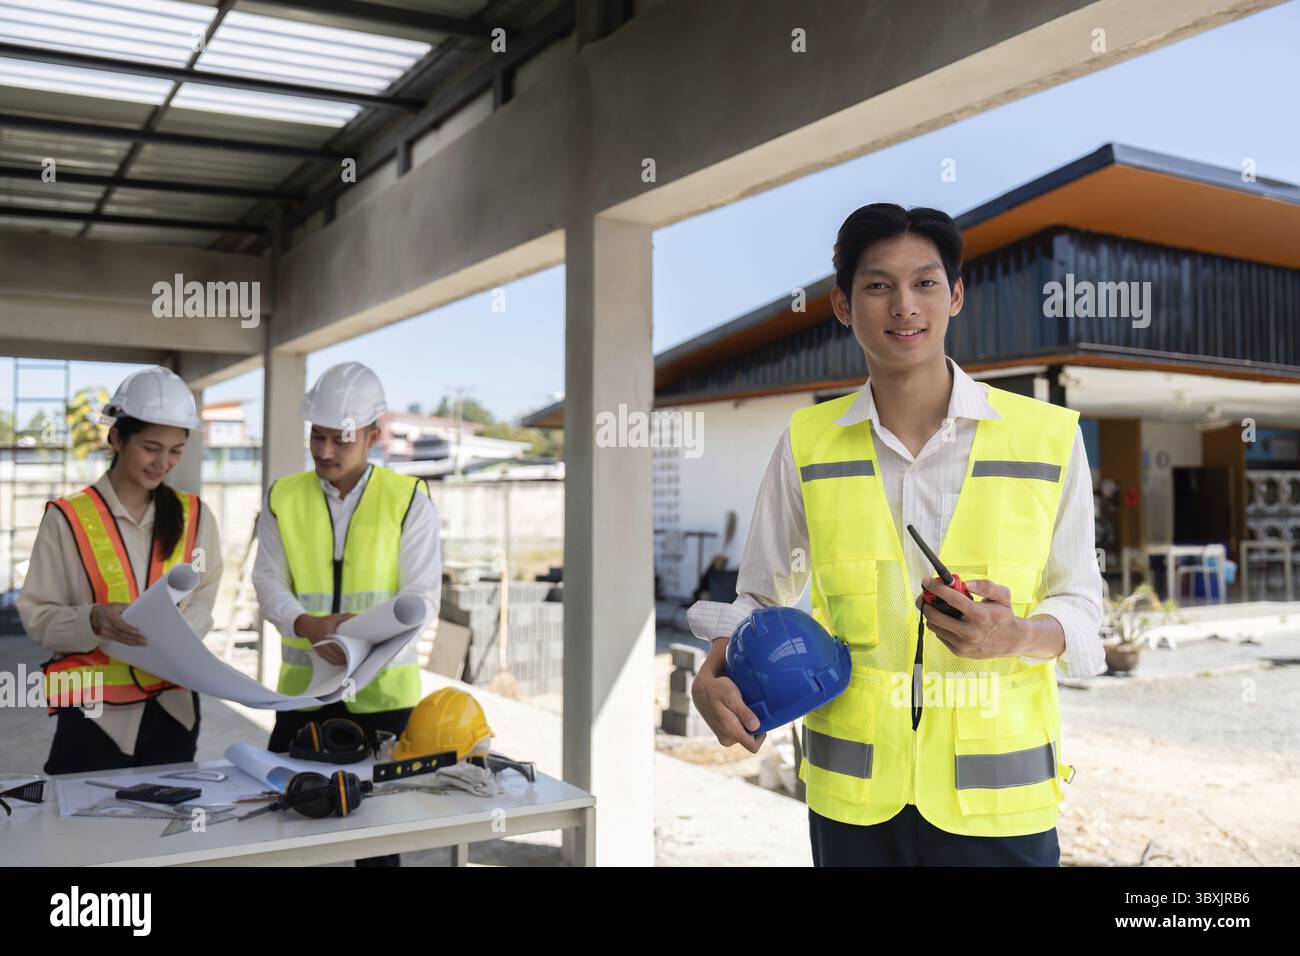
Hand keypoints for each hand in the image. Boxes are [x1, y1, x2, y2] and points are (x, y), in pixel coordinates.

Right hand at [90, 603, 145, 645]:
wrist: (94, 615)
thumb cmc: (109, 609)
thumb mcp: (117, 605)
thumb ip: (128, 607)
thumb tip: (142, 609)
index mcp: (109, 616)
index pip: (119, 624)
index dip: (128, 629)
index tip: (137, 631)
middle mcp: (106, 625)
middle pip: (121, 634)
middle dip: (134, 638)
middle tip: (144, 641)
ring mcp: (105, 632)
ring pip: (120, 639)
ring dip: (132, 642)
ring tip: (143, 644)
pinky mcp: (106, 636)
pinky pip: (118, 640)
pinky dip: (127, 642)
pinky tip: (135, 644)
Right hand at [294, 613, 354, 665]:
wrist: (307, 626)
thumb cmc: (322, 621)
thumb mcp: (333, 618)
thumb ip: (346, 617)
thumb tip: (358, 615)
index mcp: (327, 636)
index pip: (339, 648)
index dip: (348, 651)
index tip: (356, 651)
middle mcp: (323, 645)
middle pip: (337, 656)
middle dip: (347, 658)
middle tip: (357, 656)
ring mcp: (321, 650)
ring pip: (334, 660)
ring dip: (342, 662)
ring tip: (352, 659)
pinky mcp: (320, 653)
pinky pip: (329, 661)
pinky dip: (337, 662)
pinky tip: (343, 660)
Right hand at [691, 638, 765, 752]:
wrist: (701, 689)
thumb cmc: (717, 689)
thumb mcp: (731, 696)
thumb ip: (743, 712)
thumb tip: (756, 727)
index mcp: (730, 732)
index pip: (753, 746)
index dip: (762, 735)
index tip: (762, 720)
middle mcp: (726, 739)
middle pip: (750, 739)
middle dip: (754, 727)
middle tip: (751, 709)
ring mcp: (723, 737)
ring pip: (744, 735)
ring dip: (746, 723)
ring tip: (742, 708)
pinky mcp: (722, 733)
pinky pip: (737, 731)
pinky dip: (740, 722)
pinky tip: (737, 710)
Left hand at [914, 577, 1027, 658]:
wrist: (1011, 641)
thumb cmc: (1003, 615)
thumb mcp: (1002, 596)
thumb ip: (986, 586)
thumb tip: (966, 583)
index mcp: (980, 615)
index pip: (952, 599)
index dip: (936, 588)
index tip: (926, 581)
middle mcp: (970, 632)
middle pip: (934, 616)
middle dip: (925, 602)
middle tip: (924, 595)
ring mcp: (963, 644)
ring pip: (934, 626)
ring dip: (931, 614)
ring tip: (936, 607)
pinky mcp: (958, 652)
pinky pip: (940, 635)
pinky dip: (940, 626)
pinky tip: (948, 620)